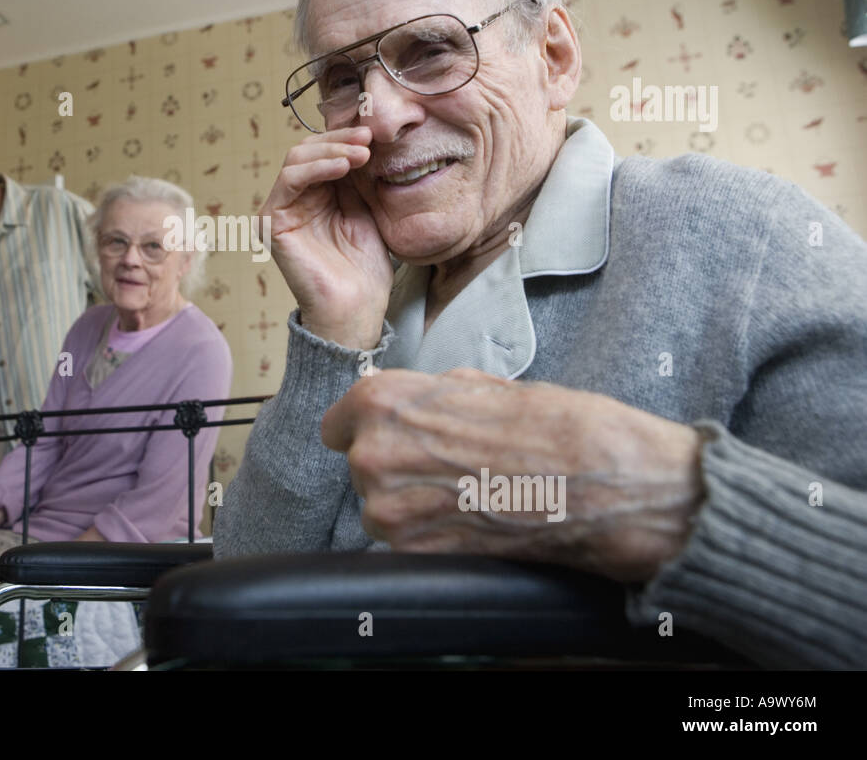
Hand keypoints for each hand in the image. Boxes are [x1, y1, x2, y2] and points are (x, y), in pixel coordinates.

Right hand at [260, 126, 392, 347]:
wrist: (356, 305)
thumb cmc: (365, 268)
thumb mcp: (367, 210)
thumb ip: (357, 178)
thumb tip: (363, 137)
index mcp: (315, 197)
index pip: (323, 153)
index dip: (345, 138)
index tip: (374, 134)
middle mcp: (294, 200)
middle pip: (307, 150)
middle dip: (339, 139)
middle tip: (369, 139)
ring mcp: (280, 210)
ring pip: (296, 158)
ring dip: (332, 149)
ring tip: (362, 153)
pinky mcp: (272, 221)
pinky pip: (290, 179)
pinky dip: (317, 166)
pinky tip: (344, 165)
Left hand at [320, 368, 706, 582]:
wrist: (603, 483)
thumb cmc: (554, 426)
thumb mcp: (481, 386)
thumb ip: (428, 396)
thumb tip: (410, 404)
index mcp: (383, 401)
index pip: (337, 424)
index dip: (366, 430)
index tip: (389, 438)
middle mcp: (374, 454)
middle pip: (361, 468)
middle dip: (397, 468)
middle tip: (448, 468)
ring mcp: (391, 510)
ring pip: (380, 510)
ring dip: (411, 507)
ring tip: (466, 494)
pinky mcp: (416, 553)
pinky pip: (402, 546)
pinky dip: (431, 537)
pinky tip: (471, 520)